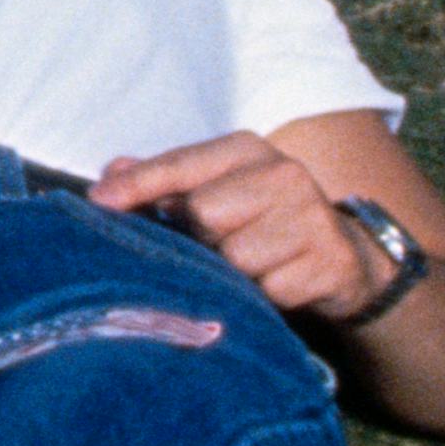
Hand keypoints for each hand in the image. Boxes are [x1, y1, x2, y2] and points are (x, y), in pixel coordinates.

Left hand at [94, 134, 401, 322]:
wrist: (345, 256)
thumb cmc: (262, 220)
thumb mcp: (217, 189)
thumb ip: (162, 181)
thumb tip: (111, 175)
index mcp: (246, 149)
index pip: (180, 164)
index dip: (138, 185)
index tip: (99, 202)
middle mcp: (283, 173)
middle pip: (204, 213)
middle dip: (202, 238)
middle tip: (220, 243)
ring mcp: (311, 216)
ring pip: (236, 257)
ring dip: (236, 272)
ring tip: (255, 263)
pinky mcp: (330, 261)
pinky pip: (271, 290)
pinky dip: (267, 295)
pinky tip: (281, 281)